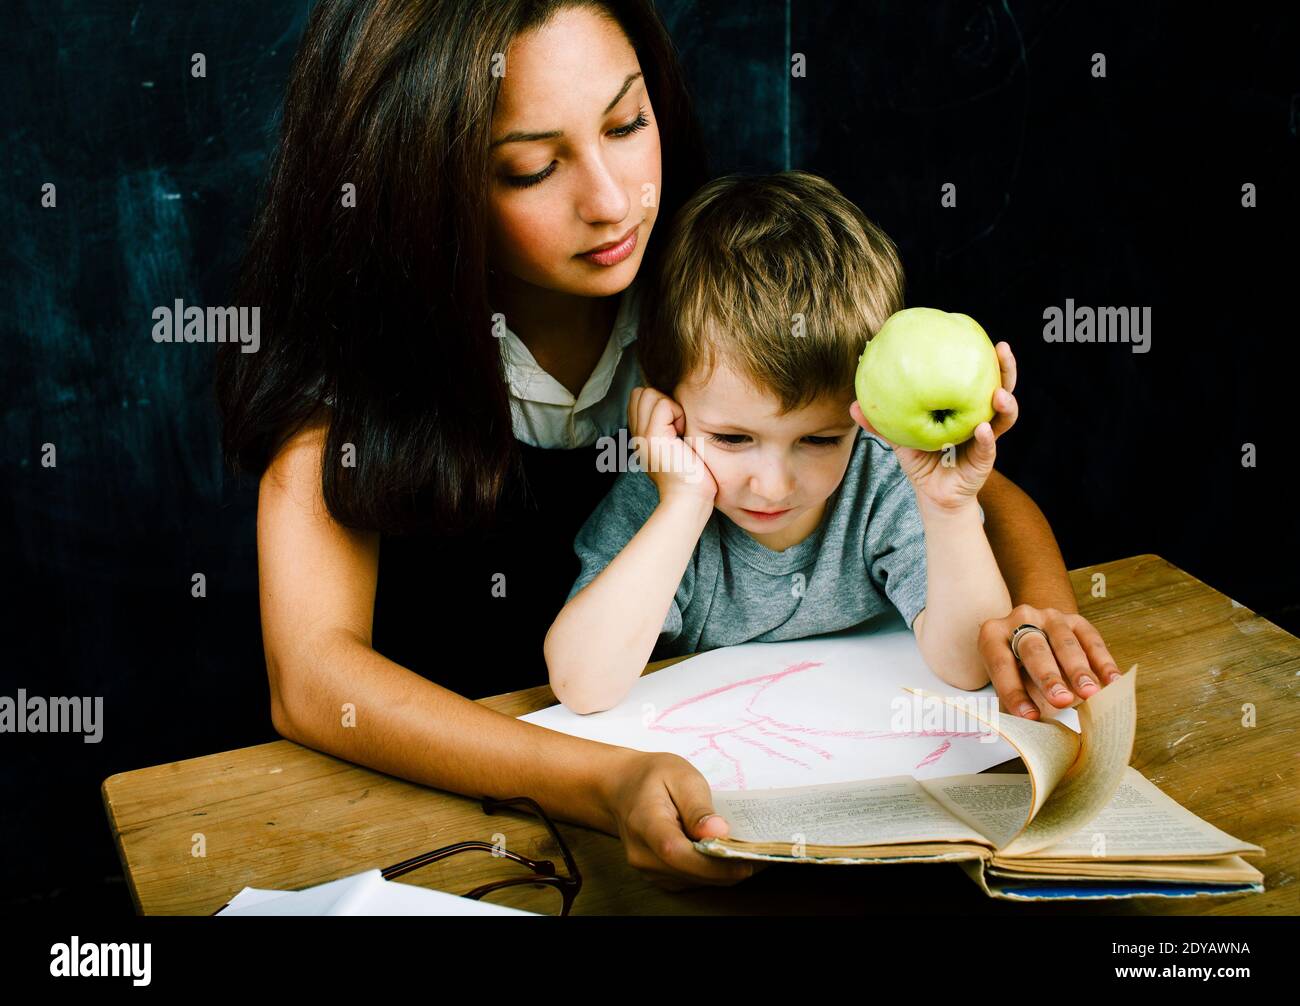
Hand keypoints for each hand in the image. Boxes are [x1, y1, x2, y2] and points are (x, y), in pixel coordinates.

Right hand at [598, 750, 766, 890]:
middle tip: (761, 852)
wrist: (621, 787)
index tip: (746, 860)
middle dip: (727, 867)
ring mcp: (648, 869)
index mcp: (645, 823)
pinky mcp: (657, 875)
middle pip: (689, 872)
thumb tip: (718, 831)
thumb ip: (698, 805)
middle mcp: (642, 854)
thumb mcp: (679, 775)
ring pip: (693, 880)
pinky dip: (711, 871)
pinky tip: (726, 854)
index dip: (713, 862)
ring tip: (747, 850)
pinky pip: (690, 880)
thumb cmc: (652, 777)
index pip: (677, 852)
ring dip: (721, 871)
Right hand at [628, 386, 717, 505]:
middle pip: (640, 393)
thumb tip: (675, 406)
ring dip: (671, 407)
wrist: (689, 500)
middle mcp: (636, 435)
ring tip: (680, 431)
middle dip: (662, 401)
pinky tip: (683, 435)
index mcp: (640, 438)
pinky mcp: (652, 436)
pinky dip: (678, 413)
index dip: (659, 403)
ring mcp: (642, 435)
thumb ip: (669, 428)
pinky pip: (663, 403)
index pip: (638, 398)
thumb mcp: (675, 448)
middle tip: (678, 428)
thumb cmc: (692, 477)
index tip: (675, 427)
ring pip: (649, 394)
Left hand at [848, 341, 1019, 510]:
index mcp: (966, 407)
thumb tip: (853, 406)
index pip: (980, 378)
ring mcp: (986, 441)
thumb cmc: (921, 460)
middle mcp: (982, 419)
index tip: (982, 336)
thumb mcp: (901, 437)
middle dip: (1006, 369)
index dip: (984, 358)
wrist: (932, 495)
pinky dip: (986, 438)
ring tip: (998, 394)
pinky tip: (981, 428)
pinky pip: (988, 448)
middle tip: (1002, 349)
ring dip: (1005, 403)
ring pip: (1004, 418)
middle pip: (1002, 389)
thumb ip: (882, 422)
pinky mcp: (983, 462)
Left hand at [977, 605, 1124, 718]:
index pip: (1001, 664)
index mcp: (993, 635)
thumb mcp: (1009, 681)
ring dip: (1078, 670)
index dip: (1014, 692)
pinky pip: (1091, 639)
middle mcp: (1020, 619)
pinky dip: (1103, 662)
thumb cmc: (1019, 667)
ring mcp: (1049, 617)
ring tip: (1090, 693)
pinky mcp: (1075, 620)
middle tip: (1061, 701)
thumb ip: (1017, 701)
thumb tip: (1030, 729)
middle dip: (1048, 677)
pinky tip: (1112, 681)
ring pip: (1064, 642)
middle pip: (1033, 649)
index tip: (1028, 717)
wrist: (1036, 632)